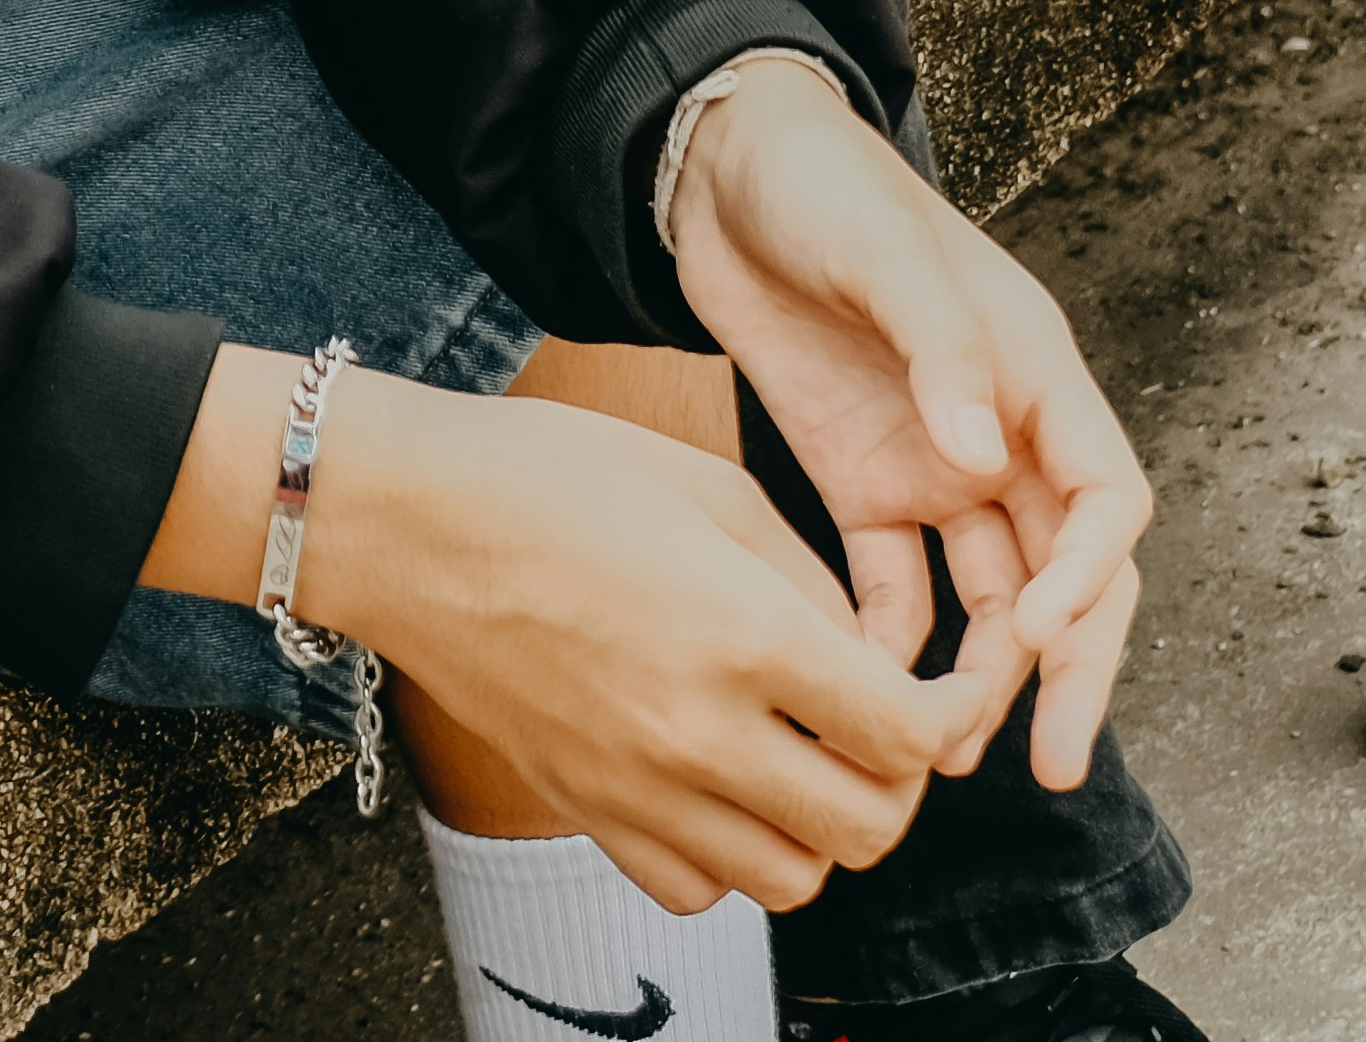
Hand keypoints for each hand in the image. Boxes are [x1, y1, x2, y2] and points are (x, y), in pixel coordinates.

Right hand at [254, 356, 966, 912]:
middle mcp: (698, 734)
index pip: (909, 734)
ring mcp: (635, 789)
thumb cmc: (553, 475)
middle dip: (902, 780)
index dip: (960, 712)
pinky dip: (735, 856)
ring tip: (808, 755)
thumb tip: (873, 658)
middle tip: (887, 722)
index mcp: (746, 636)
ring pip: (790, 879)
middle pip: (866, 829)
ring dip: (822, 827)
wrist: (405, 522)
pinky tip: (726, 784)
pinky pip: (698, 891)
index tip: (961, 685)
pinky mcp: (583, 811)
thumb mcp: (714, 490)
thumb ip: (812, 585)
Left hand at [665, 61, 1149, 791]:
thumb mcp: (887, 253)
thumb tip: (982, 454)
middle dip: (1069, 666)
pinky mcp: (860, 483)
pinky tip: (872, 695)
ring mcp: (931, 465)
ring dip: (985, 675)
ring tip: (947, 756)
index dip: (1092, 572)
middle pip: (1065, 571)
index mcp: (1032, 376)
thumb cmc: (824, 186)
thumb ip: (942, 350)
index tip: (1039, 629)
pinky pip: (894, 586)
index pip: (1105, 497)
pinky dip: (895, 643)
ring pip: (987, 595)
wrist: (722, 171)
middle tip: (1056, 762)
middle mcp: (998, 433)